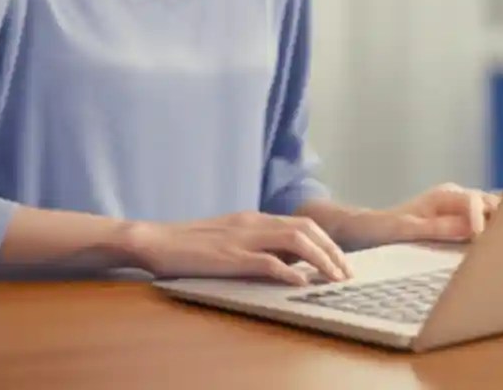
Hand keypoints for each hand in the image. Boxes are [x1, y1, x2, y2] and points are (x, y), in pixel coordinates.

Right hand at [126, 211, 354, 285]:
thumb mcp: (227, 237)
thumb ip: (254, 243)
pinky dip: (289, 272)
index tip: (340, 262)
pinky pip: (268, 262)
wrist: (155, 240)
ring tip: (334, 278)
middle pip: (307, 229)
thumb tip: (282, 262)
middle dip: (332, 251)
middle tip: (346, 273)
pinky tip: (302, 283)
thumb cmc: (188, 244)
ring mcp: (242, 238)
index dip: (326, 242)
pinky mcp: (230, 256)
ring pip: (295, 241)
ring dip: (320, 260)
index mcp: (253, 218)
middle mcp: (253, 222)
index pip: (302, 224)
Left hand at [335, 183, 501, 248]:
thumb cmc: (387, 227)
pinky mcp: (465, 221)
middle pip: (492, 202)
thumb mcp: (407, 229)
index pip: (474, 202)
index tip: (482, 241)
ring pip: (494, 211)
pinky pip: (488, 222)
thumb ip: (437, 228)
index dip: (481, 221)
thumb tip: (469, 229)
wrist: (374, 228)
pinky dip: (498, 231)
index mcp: (445, 195)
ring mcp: (463, 208)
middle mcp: (458, 197)